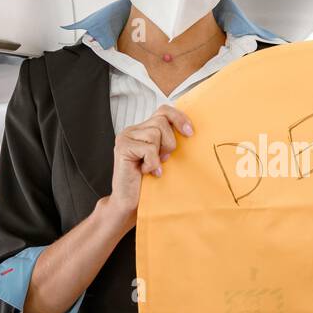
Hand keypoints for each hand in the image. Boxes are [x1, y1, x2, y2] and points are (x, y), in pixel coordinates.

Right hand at [107, 103, 192, 219]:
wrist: (129, 202)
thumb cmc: (148, 182)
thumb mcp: (163, 157)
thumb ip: (168, 141)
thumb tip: (189, 129)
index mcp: (142, 129)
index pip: (163, 111)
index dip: (178, 118)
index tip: (190, 133)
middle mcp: (132, 130)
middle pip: (161, 121)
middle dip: (169, 142)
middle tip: (164, 159)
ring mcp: (125, 137)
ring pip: (155, 134)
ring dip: (159, 154)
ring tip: (152, 167)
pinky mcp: (122, 148)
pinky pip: (149, 149)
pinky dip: (152, 163)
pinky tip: (146, 172)